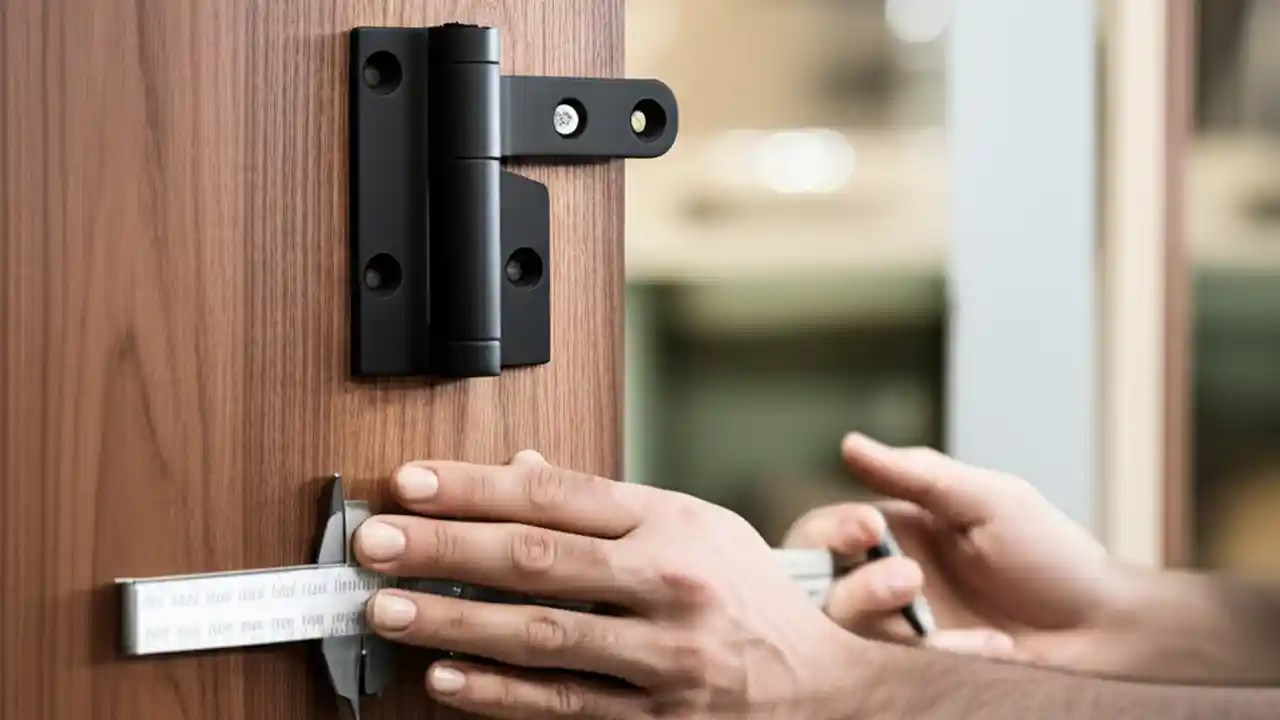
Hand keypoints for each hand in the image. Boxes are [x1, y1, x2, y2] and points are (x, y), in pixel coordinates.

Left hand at [353, 451, 860, 718]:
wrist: (824, 682)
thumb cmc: (749, 595)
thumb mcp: (695, 527)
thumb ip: (605, 505)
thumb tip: (522, 470)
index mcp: (674, 523)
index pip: (557, 494)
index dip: (476, 486)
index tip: (412, 483)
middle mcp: (670, 584)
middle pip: (537, 559)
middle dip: (445, 547)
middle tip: (377, 541)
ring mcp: (663, 657)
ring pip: (541, 636)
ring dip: (454, 621)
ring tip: (388, 609)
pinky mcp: (655, 719)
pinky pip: (563, 706)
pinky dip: (498, 694)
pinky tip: (445, 678)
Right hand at [784, 434, 1137, 672]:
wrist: (1104, 629)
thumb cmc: (1051, 555)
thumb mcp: (988, 500)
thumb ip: (917, 474)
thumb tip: (849, 443)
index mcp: (889, 534)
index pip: (820, 533)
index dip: (827, 532)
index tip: (866, 529)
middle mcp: (882, 583)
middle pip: (817, 590)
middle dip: (851, 586)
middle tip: (906, 580)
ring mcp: (900, 633)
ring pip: (847, 634)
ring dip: (884, 620)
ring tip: (940, 614)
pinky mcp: (922, 673)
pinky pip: (901, 670)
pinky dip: (948, 654)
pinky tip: (994, 646)